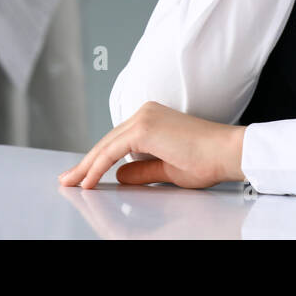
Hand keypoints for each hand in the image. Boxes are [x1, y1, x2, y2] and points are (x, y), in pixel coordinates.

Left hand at [58, 101, 246, 189]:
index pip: (116, 142)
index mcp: (152, 118)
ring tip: (72, 183)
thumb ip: (142, 170)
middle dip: (86, 163)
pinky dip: (97, 167)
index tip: (83, 176)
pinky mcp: (143, 128)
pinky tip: (88, 181)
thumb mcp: (167, 170)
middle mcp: (145, 112)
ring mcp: (143, 117)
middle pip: (106, 142)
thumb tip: (120, 176)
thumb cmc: (207, 160)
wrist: (227, 152)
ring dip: (87, 166)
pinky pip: (112, 151)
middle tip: (68, 180)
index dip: (97, 160)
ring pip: (105, 146)